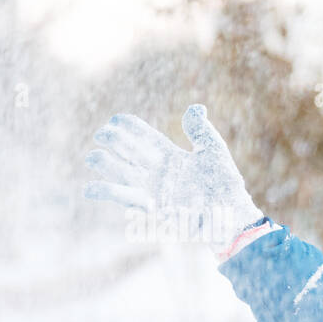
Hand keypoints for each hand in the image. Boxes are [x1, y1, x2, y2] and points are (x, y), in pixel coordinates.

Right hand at [84, 104, 263, 255]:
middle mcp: (158, 173)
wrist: (233, 213)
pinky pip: (127, 201)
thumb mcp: (214, 152)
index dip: (129, 127)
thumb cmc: (226, 184)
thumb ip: (202, 131)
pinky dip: (110, 194)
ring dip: (106, 167)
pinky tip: (90, 188)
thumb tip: (196, 108)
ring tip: (93, 157)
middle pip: (129, 154)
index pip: (144, 138)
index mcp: (170, 157)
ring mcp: (154, 190)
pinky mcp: (154, 208)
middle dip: (114, 143)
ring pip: (123, 176)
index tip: (116, 119)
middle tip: (102, 134)